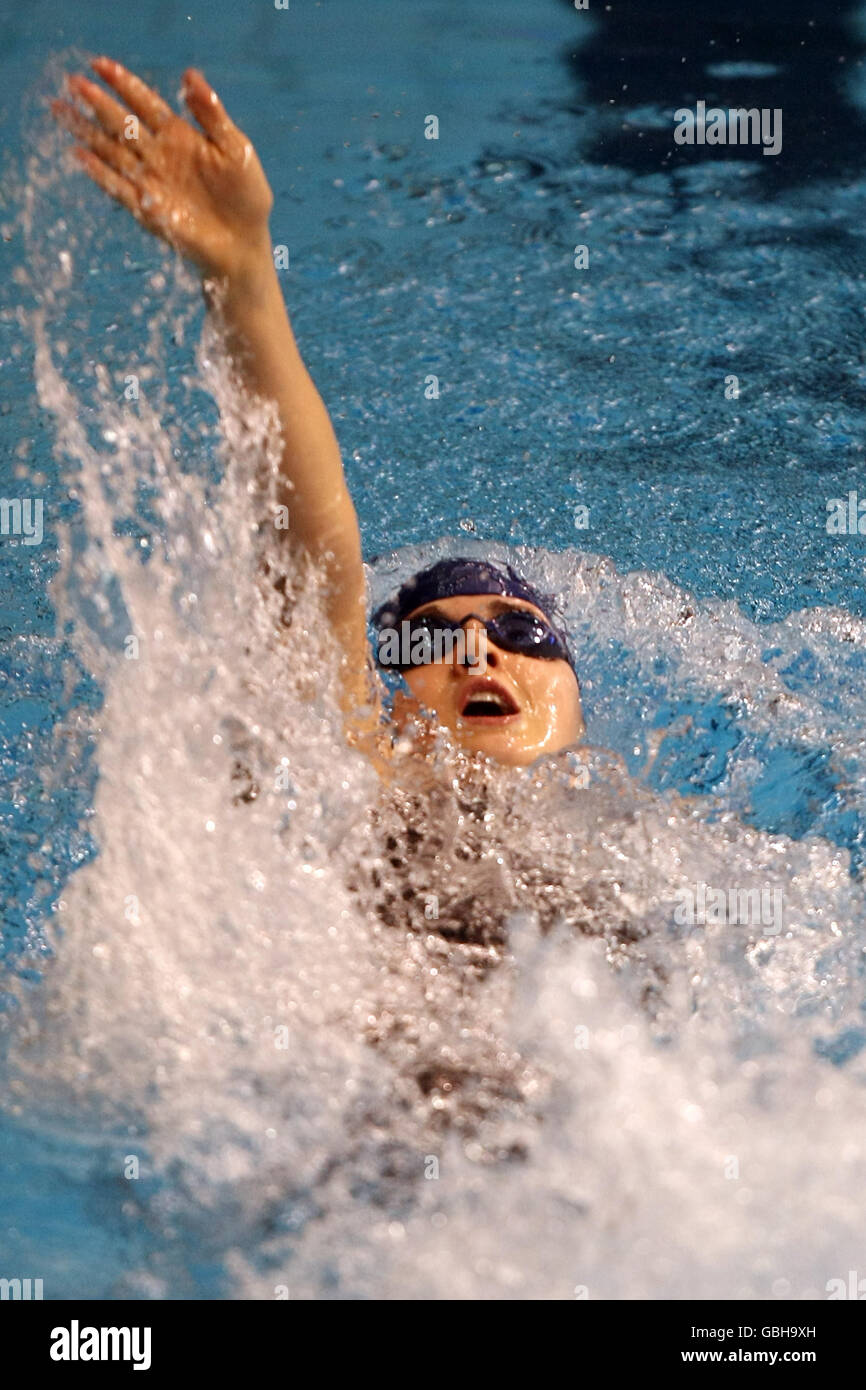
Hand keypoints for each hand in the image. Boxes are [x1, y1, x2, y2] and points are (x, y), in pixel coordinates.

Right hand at [52, 57, 273, 280]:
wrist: (244, 244)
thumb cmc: (246, 197)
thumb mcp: (236, 148)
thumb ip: (211, 114)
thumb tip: (189, 75)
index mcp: (179, 136)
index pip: (144, 102)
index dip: (122, 83)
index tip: (98, 63)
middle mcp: (159, 155)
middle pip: (121, 123)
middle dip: (96, 102)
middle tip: (71, 81)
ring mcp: (150, 181)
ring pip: (111, 150)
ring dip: (86, 132)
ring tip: (60, 110)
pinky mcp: (147, 209)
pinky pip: (118, 188)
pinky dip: (100, 173)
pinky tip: (80, 156)